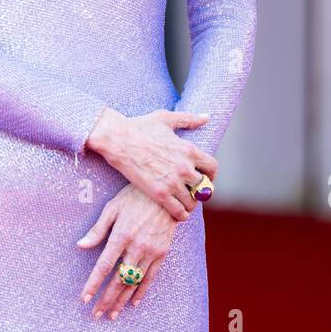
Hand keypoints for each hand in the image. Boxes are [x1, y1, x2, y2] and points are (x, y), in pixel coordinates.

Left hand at [76, 184, 178, 319]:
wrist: (167, 194)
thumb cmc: (134, 197)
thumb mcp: (112, 208)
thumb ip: (97, 229)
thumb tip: (80, 245)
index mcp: (121, 235)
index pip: (104, 265)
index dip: (94, 283)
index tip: (85, 299)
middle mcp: (136, 247)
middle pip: (119, 280)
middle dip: (106, 299)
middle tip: (96, 315)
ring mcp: (151, 252)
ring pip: (134, 282)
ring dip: (122, 301)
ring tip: (112, 315)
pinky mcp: (162, 253)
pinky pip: (151, 277)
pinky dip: (141, 292)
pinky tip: (133, 303)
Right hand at [85, 106, 217, 220]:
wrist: (118, 139)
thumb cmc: (140, 126)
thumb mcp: (166, 118)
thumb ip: (189, 119)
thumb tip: (207, 117)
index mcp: (189, 150)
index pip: (212, 167)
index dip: (211, 175)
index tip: (206, 178)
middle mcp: (185, 167)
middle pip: (204, 186)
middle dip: (200, 191)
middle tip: (194, 193)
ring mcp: (172, 182)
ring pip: (193, 201)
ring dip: (191, 204)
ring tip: (186, 204)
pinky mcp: (159, 193)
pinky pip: (178, 210)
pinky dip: (181, 214)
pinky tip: (179, 214)